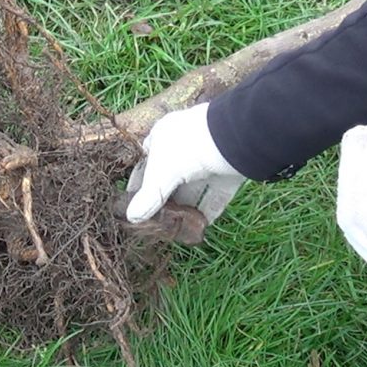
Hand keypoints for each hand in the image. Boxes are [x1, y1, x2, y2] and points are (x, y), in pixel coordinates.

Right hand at [126, 103, 245, 223]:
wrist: (235, 138)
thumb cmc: (188, 148)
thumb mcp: (161, 175)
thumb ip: (148, 198)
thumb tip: (131, 217)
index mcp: (164, 136)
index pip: (147, 161)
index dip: (140, 183)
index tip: (134, 203)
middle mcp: (185, 145)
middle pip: (171, 178)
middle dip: (165, 200)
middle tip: (157, 222)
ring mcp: (208, 158)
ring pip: (194, 188)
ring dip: (187, 209)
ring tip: (178, 230)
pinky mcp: (229, 171)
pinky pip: (215, 194)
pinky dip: (208, 210)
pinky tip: (200, 228)